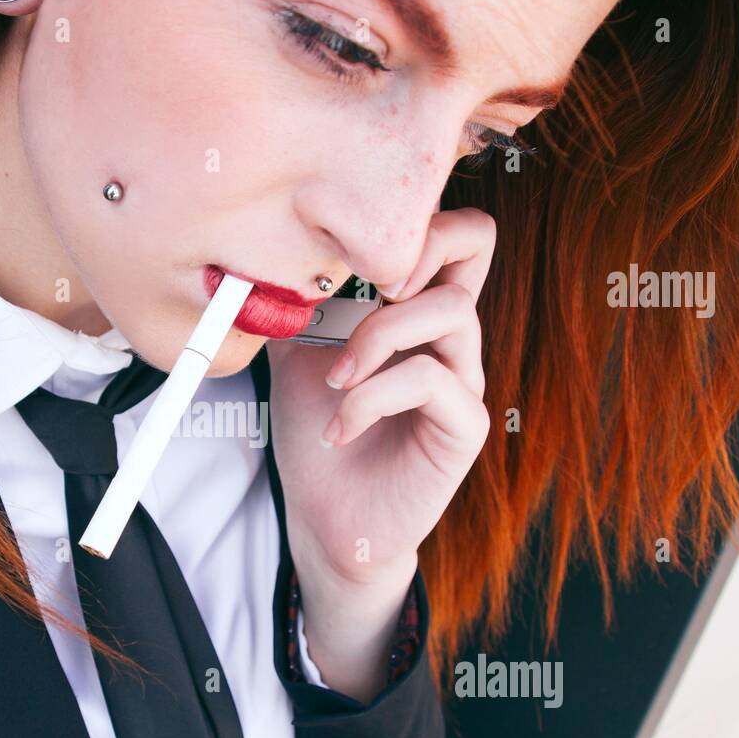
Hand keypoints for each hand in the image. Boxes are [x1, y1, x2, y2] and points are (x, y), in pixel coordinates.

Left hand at [267, 207, 494, 593]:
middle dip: (419, 245)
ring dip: (376, 337)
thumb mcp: (295, 356)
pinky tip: (341, 428)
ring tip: (336, 380)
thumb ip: (294, 304)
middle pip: (477, 241)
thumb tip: (261, 255)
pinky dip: (371, 398)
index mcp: (415, 313)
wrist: (326, 518)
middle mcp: (450, 338)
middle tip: (369, 289)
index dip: (413, 219)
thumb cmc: (319, 436)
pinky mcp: (464, 428)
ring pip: (449, 311)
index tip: (349, 260)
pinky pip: (429, 380)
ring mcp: (464, 380)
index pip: (448, 231)